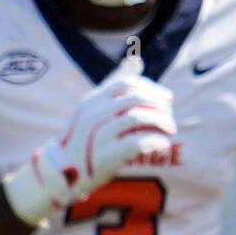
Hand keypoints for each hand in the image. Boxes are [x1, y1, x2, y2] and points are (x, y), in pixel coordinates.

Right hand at [3, 60, 175, 225]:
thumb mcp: (97, 110)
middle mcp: (92, 114)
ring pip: (138, 118)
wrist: (64, 174)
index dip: (151, 88)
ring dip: (161, 121)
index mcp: (92, 101)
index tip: (167, 98)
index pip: (126, 84)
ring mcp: (97, 134)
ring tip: (171, 129)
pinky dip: (156, 141)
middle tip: (171, 115)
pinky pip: (138, 142)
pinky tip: (162, 143)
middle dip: (159, 105)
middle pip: (135, 99)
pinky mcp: (106, 156)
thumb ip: (116, 87)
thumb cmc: (87, 140)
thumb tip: (137, 60)